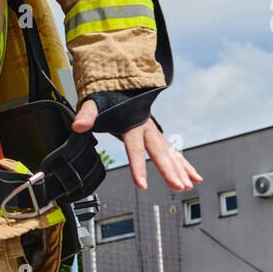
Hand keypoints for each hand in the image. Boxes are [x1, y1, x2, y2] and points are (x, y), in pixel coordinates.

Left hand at [72, 99, 202, 192]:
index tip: (142, 184)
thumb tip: (78, 125)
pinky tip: (193, 177)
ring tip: (187, 186)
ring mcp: (155, 133)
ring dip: (180, 170)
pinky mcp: (158, 137)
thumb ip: (87, 115)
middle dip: (169, 171)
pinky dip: (185, 165)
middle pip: (159, 153)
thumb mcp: (94, 103)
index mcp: (133, 124)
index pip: (135, 148)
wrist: (121, 84)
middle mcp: (148, 129)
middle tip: (178, 186)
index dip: (138, 167)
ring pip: (171, 154)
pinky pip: (174, 153)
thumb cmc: (108, 97)